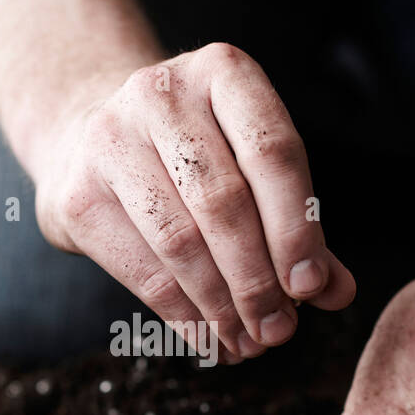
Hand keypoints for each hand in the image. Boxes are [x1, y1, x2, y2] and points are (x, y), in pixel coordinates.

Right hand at [32, 43, 354, 362]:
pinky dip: (184, 316)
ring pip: (180, 240)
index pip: (272, 152)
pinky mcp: (77, 193)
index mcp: (223, 71)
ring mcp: (109, 138)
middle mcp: (161, 93)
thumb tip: (337, 292)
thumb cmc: (191, 159)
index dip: (296, 227)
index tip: (311, 287)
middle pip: (223, 201)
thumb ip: (298, 225)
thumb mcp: (250, 168)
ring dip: (221, 305)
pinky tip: (209, 340)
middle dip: (258, 279)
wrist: (84, 139)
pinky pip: (142, 270)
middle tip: (280, 330)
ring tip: (249, 343)